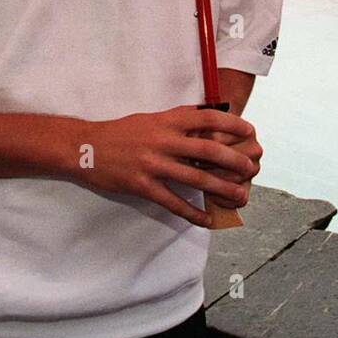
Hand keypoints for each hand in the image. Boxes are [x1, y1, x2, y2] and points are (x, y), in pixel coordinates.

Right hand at [72, 107, 260, 227]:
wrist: (85, 147)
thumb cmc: (122, 132)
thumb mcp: (152, 119)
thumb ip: (178, 122)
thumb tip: (209, 124)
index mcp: (167, 121)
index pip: (207, 118)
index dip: (231, 124)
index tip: (250, 131)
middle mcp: (163, 140)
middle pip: (208, 150)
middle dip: (234, 160)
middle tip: (251, 168)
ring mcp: (153, 164)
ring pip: (195, 177)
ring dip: (221, 188)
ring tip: (240, 196)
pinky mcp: (142, 186)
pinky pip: (172, 202)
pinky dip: (192, 212)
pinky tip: (207, 219)